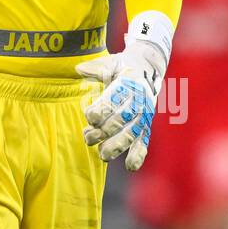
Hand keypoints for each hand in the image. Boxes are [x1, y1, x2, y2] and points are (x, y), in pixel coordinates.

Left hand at [75, 12, 172, 170]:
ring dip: (116, 146)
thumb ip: (95, 68)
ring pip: (131, 133)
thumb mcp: (110, 62)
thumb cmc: (123, 66)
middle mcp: (138, 100)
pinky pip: (144, 141)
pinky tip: (130, 166)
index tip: (89, 117)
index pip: (112, 100)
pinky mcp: (146, 125)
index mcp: (128, 83)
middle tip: (88, 138)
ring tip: (103, 154)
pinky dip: (138, 154)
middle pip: (119, 120)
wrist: (148, 67)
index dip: (99, 111)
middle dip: (102, 132)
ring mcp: (144, 114)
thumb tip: (79, 69)